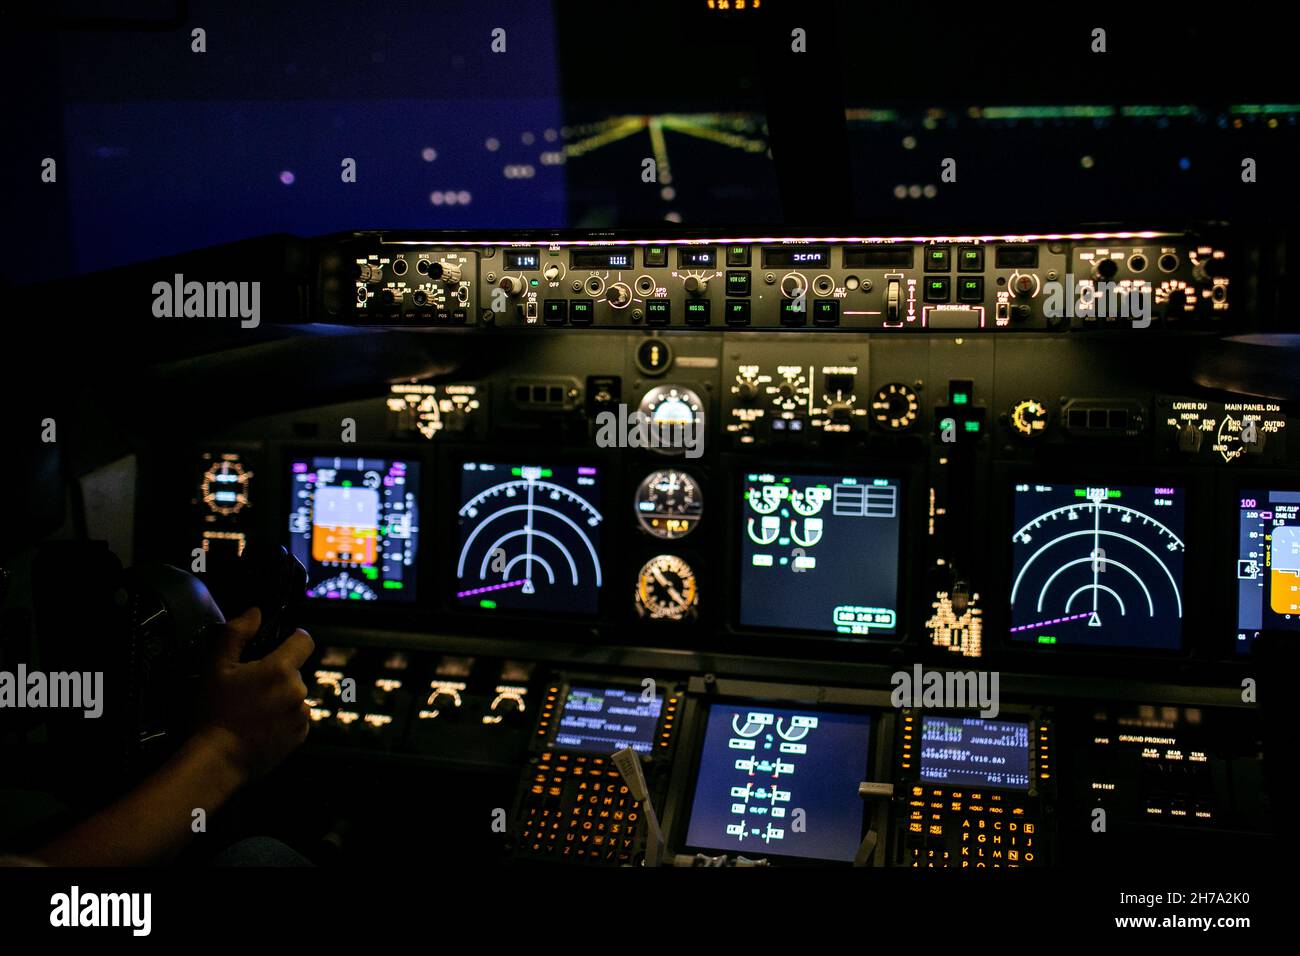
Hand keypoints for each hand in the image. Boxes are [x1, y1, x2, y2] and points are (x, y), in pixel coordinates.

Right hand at [198, 607, 314, 779]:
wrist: (218, 758)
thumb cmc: (215, 710)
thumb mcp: (216, 666)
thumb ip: (236, 633)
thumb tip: (255, 612)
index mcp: (281, 669)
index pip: (304, 641)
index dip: (293, 639)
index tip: (278, 645)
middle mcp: (298, 690)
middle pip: (294, 671)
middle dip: (277, 674)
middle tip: (249, 688)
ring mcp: (302, 714)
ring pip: (294, 695)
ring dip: (280, 697)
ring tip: (253, 711)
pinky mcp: (301, 735)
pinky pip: (296, 718)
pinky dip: (283, 719)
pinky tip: (260, 726)